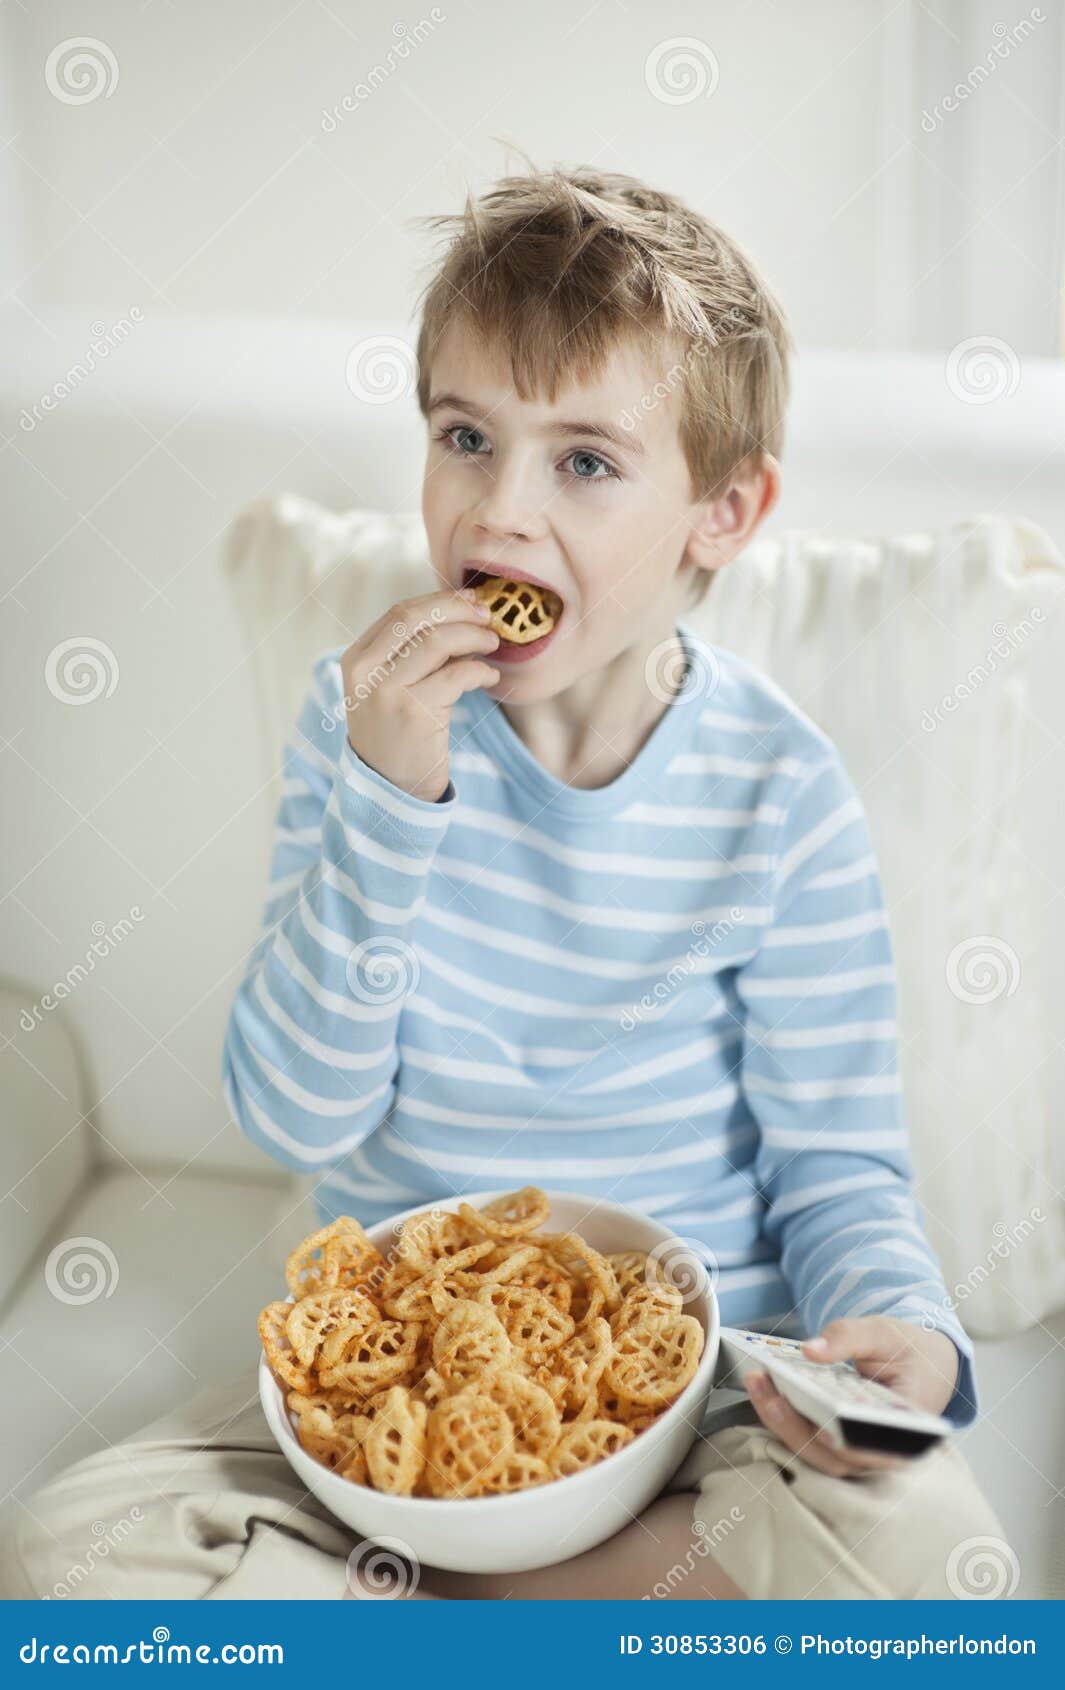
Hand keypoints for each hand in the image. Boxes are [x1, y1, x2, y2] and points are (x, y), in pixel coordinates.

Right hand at [341, 589, 499, 800]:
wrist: (391, 789)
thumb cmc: (398, 733)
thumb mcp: (391, 688)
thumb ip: (413, 653)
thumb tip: (464, 614)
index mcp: (357, 659)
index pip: (401, 612)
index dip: (442, 600)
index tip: (472, 601)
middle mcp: (366, 672)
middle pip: (417, 619)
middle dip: (460, 611)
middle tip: (489, 617)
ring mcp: (387, 693)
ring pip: (438, 641)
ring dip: (474, 637)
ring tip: (493, 645)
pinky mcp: (415, 713)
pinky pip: (457, 675)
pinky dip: (481, 670)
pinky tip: (490, 676)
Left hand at [743, 1315, 959, 1478]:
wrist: (920, 1362)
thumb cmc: (907, 1350)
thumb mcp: (884, 1333)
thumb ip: (849, 1337)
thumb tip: (810, 1350)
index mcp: (909, 1429)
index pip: (877, 1450)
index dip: (848, 1446)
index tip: (821, 1429)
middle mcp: (882, 1451)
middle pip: (835, 1458)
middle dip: (796, 1428)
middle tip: (767, 1393)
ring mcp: (857, 1452)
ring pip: (814, 1454)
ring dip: (780, 1422)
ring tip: (757, 1383)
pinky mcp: (834, 1443)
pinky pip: (806, 1439)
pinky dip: (782, 1417)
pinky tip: (762, 1388)